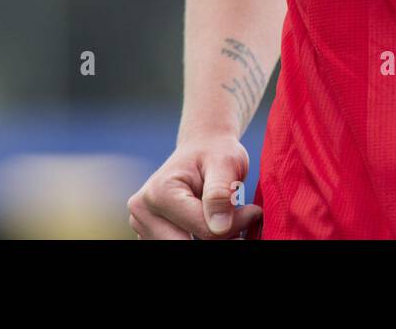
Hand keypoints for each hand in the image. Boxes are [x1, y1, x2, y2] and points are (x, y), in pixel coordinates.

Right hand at [127, 133, 261, 238]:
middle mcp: (142, 211)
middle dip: (221, 237)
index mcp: (159, 193)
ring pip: (185, 249)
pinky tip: (213, 226)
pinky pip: (180, 246)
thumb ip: (220, 194)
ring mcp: (142, 226)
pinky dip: (200, 241)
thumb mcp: (225, 162)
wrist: (202, 147)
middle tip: (242, 223)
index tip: (253, 212)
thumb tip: (219, 228)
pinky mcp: (149, 235)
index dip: (235, 225)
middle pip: (189, 245)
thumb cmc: (215, 152)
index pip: (203, 228)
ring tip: (225, 219)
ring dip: (211, 240)